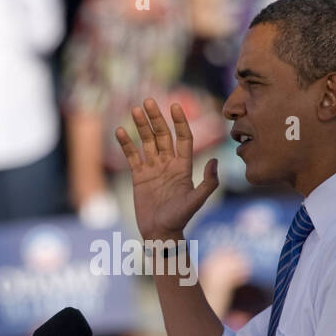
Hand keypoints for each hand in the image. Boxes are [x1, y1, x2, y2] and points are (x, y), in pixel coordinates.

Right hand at [115, 99, 218, 240]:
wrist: (160, 233)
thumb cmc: (180, 219)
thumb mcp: (197, 201)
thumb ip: (208, 182)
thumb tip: (215, 160)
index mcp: (184, 166)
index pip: (183, 138)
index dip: (180, 122)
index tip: (175, 105)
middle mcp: (168, 164)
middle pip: (163, 135)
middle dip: (156, 118)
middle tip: (149, 102)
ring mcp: (153, 169)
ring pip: (147, 142)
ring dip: (141, 126)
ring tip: (134, 110)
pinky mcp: (139, 176)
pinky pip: (132, 156)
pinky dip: (126, 143)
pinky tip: (120, 131)